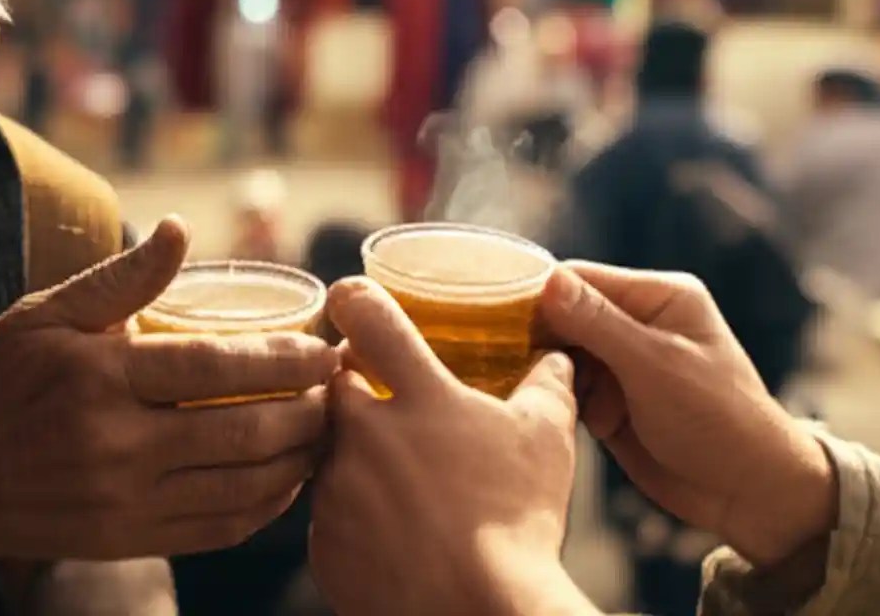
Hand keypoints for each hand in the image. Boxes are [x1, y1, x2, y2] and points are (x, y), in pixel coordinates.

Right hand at [0, 218, 335, 571]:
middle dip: (309, 412)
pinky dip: (264, 509)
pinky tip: (286, 483)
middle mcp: (116, 444)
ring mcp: (123, 500)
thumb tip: (181, 229)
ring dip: (298, 461)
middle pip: (243, 432)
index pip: (214, 366)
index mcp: (99, 377)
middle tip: (342, 391)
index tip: (327, 350)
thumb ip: (120, 280)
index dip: (283, 360)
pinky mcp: (126, 539)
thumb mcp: (43, 315)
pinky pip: (216, 529)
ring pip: (240, 487)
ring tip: (328, 433)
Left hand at [309, 278, 596, 615]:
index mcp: (420, 398)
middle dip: (350, 383)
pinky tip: (390, 529)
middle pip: (332, 383)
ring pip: (328, 450)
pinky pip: (327, 512)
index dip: (353, 298)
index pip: (368, 319)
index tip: (348, 297)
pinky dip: (352, 513)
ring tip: (401, 482)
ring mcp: (336, 489)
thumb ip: (548, 387)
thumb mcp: (546, 442)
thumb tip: (558, 357)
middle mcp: (364, 434)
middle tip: (382, 399)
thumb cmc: (517, 525)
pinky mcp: (321, 542)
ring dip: (354, 454)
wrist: (477, 613)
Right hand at [539, 262, 836, 566]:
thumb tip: (545, 279)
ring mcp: (625, 362)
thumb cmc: (718, 419)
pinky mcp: (613, 399)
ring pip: (561, 354)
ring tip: (552, 396)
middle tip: (510, 361)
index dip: (538, 295)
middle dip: (541, 339)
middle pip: (564, 315)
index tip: (495, 317)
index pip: (579, 279)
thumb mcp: (655, 365)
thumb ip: (598, 323)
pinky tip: (566, 416)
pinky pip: (570, 388)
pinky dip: (562, 399)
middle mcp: (639, 322)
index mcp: (658, 296)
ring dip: (552, 374)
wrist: (749, 492)